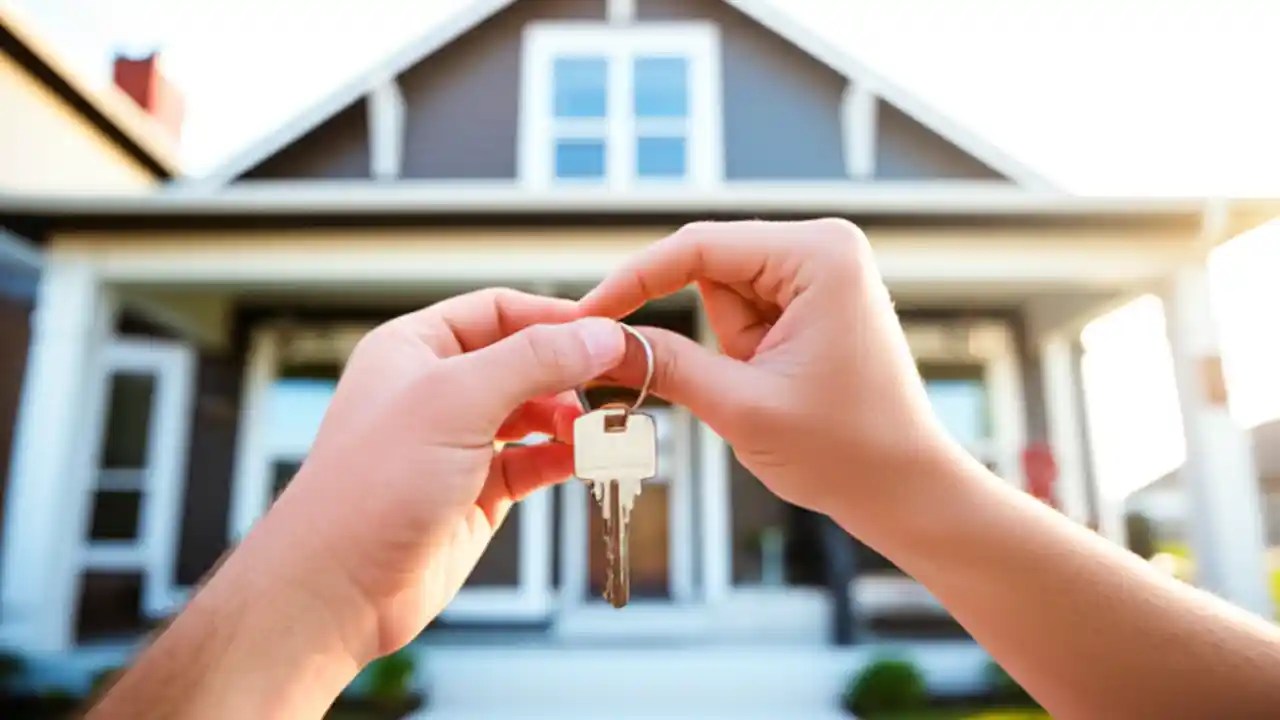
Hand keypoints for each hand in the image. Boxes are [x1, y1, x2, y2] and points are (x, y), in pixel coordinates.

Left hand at [247, 289, 623, 661]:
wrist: (339, 588)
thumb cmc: (371, 487)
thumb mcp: (456, 402)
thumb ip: (532, 362)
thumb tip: (598, 336)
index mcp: (414, 349)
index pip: (497, 311)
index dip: (552, 318)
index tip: (603, 333)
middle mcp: (435, 391)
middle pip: (521, 362)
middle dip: (568, 372)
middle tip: (613, 383)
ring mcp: (456, 443)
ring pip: (531, 414)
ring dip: (569, 418)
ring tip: (598, 429)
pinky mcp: (474, 493)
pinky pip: (531, 462)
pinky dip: (562, 458)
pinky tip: (586, 459)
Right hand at [581, 219, 953, 516]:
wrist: (906, 490)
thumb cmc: (845, 451)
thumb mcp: (740, 407)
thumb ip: (664, 364)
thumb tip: (596, 345)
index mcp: (820, 254)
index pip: (700, 246)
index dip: (635, 280)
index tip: (589, 316)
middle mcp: (826, 247)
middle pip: (711, 267)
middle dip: (702, 329)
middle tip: (711, 383)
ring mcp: (824, 273)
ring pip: (725, 293)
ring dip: (726, 346)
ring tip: (769, 392)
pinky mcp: (818, 301)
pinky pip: (749, 312)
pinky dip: (739, 351)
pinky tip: (775, 387)